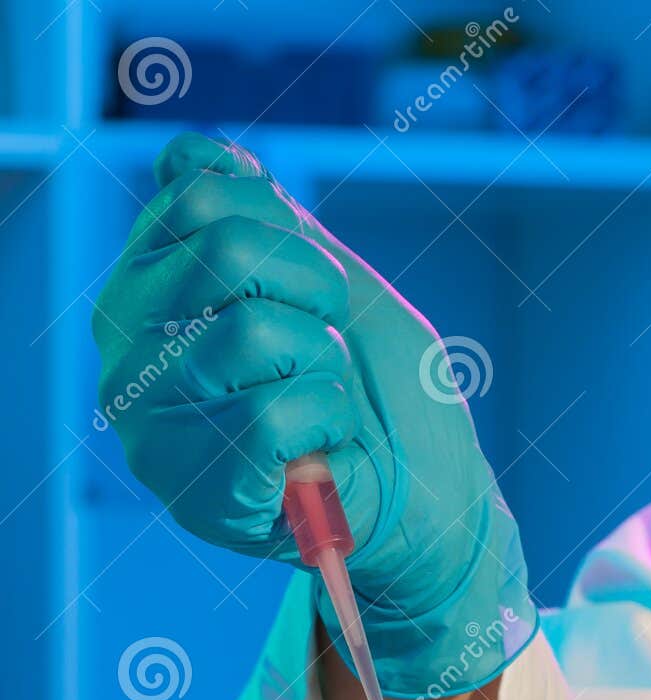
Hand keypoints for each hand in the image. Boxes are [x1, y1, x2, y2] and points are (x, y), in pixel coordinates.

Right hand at [92, 132, 533, 696]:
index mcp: (152, 290)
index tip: (321, 295)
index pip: (196, 194)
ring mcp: (151, 424)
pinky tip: (322, 451)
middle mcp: (131, 352)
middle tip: (331, 352)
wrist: (429, 504)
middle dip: (317, 294)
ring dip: (323, 364)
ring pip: (252, 332)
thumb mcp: (326, 283)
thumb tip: (188, 155)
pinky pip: (273, 415)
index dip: (291, 234)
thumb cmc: (381, 394)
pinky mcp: (194, 489)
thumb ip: (260, 218)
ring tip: (322, 405)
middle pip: (222, 249)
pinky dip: (327, 425)